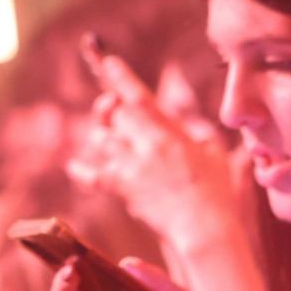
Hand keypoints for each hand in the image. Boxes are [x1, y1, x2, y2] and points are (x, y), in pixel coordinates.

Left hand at [73, 52, 238, 250]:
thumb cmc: (216, 191)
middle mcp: (148, 147)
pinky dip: (81, 170)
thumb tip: (173, 119)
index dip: (122, 78)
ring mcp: (134, 169)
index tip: (108, 62)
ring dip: (104, 139)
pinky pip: (93, 175)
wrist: (205, 228)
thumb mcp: (212, 151)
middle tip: (112, 111)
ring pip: (102, 142)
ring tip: (114, 143)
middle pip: (115, 117)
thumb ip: (190, 131)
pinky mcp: (125, 191)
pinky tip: (74, 166)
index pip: (140, 99)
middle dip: (111, 110)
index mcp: (171, 135)